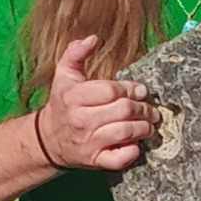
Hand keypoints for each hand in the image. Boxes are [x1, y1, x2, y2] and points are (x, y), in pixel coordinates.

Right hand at [38, 35, 160, 171]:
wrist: (48, 139)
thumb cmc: (63, 104)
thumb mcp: (64, 76)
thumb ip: (75, 54)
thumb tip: (92, 38)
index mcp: (74, 97)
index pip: (111, 90)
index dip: (131, 90)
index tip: (142, 92)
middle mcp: (81, 120)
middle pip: (123, 110)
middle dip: (144, 109)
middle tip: (151, 110)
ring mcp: (88, 142)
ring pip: (126, 132)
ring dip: (144, 128)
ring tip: (150, 125)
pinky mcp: (94, 161)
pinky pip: (118, 159)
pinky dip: (132, 152)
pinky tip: (136, 145)